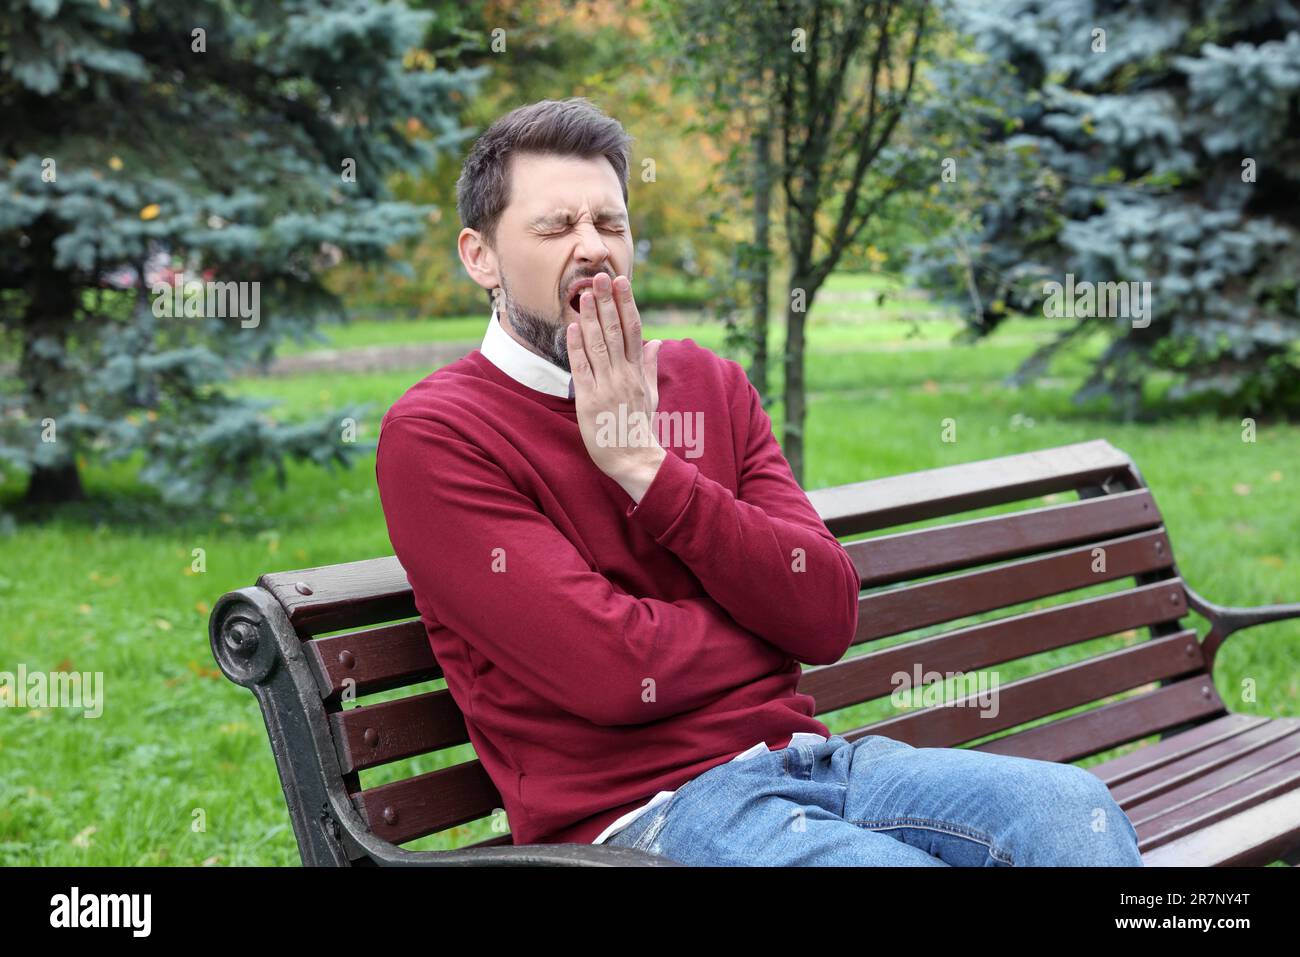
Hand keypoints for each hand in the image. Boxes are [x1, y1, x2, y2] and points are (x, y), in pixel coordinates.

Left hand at [566, 273, 664, 502]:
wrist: (634, 460)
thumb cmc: (640, 427)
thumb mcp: (651, 395)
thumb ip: (651, 367)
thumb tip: (656, 342)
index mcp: (638, 372)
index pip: (633, 330)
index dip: (626, 304)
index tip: (621, 282)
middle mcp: (624, 375)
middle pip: (615, 331)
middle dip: (607, 302)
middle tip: (599, 277)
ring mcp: (608, 386)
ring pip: (598, 345)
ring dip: (590, 318)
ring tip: (583, 294)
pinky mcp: (590, 400)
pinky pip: (583, 368)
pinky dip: (577, 347)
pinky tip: (572, 328)